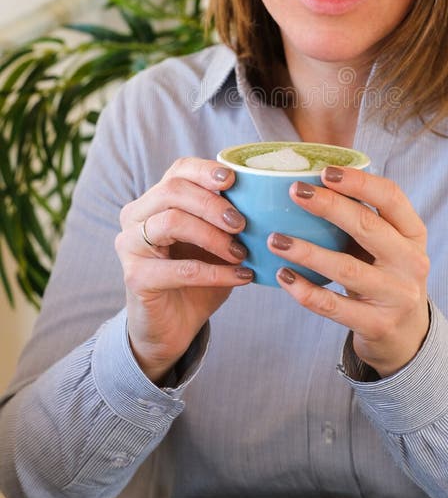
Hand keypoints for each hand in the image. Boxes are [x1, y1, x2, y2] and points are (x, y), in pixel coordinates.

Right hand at [115, 157, 252, 383]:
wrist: (173, 327)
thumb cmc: (197, 277)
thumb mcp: (214, 242)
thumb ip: (227, 219)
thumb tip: (266, 199)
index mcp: (154, 199)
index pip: (178, 170)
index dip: (206, 170)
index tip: (234, 179)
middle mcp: (135, 216)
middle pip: (172, 191)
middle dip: (213, 204)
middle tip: (242, 223)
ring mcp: (129, 245)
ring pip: (171, 222)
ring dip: (213, 236)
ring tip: (241, 252)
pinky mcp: (135, 277)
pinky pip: (181, 269)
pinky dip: (216, 272)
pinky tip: (241, 277)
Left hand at [267, 166, 429, 377]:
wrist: (407, 334)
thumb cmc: (386, 275)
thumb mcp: (388, 244)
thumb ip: (363, 218)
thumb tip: (311, 182)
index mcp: (413, 233)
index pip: (391, 197)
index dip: (358, 181)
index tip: (325, 171)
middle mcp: (411, 262)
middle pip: (367, 226)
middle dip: (328, 206)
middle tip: (295, 192)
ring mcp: (396, 296)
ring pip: (346, 268)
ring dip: (307, 251)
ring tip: (275, 239)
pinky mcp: (377, 324)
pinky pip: (333, 305)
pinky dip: (305, 290)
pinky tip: (283, 275)